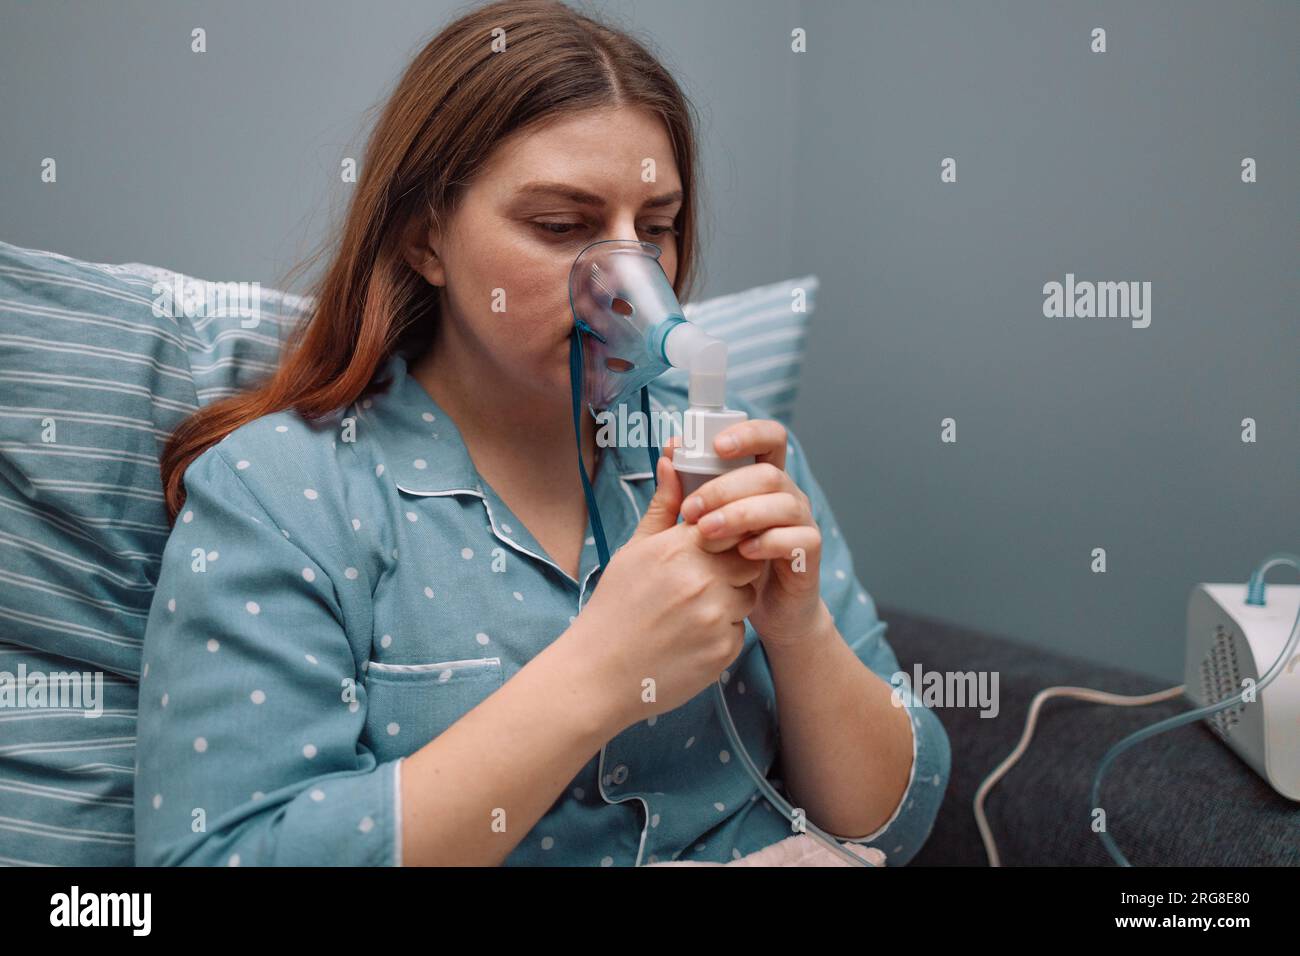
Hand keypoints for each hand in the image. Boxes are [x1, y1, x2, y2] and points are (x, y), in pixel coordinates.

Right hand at [564, 454, 764, 731]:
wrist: (599, 673)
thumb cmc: (615, 607)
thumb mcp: (634, 550)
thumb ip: (664, 506)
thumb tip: (675, 458)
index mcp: (679, 548)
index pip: (732, 526)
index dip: (727, 535)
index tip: (712, 547)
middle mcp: (702, 580)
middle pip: (747, 560)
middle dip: (731, 568)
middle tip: (699, 583)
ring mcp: (715, 617)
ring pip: (747, 596)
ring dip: (729, 601)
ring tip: (690, 613)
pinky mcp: (724, 650)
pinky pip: (740, 631)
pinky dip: (722, 633)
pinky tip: (689, 639)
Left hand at [666, 420, 825, 647]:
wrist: (768, 611)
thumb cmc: (730, 564)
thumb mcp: (701, 527)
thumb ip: (682, 494)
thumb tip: (666, 457)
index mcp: (762, 479)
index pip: (769, 438)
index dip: (747, 434)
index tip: (715, 446)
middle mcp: (787, 494)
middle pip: (768, 473)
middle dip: (725, 488)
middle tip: (691, 510)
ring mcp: (802, 521)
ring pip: (783, 503)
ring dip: (741, 514)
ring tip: (707, 533)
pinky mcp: (810, 552)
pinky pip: (798, 538)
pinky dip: (768, 542)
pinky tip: (742, 554)